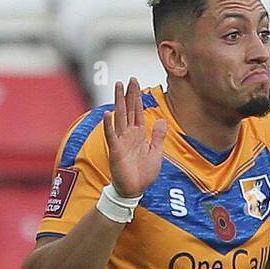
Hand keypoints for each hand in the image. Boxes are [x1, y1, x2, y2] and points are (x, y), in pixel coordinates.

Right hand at [103, 77, 167, 196]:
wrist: (135, 190)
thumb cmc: (144, 173)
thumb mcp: (156, 153)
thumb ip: (158, 136)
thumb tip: (162, 120)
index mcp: (139, 134)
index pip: (137, 111)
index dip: (137, 97)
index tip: (135, 82)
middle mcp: (129, 134)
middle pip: (129, 110)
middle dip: (129, 94)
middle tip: (129, 79)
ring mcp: (121, 141)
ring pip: (120, 117)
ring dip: (118, 102)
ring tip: (118, 87)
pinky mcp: (115, 150)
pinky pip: (111, 135)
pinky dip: (109, 125)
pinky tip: (107, 113)